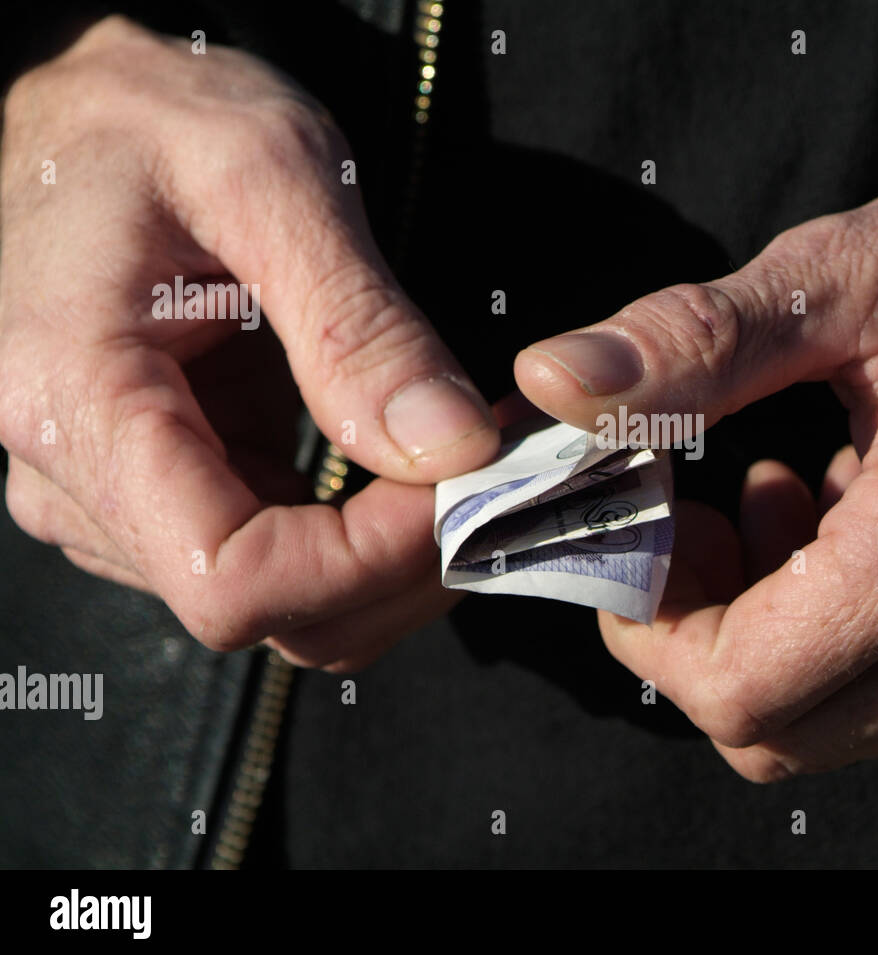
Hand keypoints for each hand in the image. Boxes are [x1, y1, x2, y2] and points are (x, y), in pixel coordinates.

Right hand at [0, 17, 497, 670]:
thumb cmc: (156, 119)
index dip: (366, 561)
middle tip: (496, 473)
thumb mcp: (270, 178)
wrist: (88, 116)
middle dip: (402, 564)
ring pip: (285, 604)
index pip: (233, 580)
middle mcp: (78, 480)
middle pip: (269, 612)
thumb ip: (358, 326)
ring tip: (467, 457)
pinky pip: (282, 561)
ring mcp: (117, 498)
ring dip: (395, 556)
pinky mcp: (167, 490)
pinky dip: (366, 534)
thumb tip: (448, 449)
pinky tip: (415, 463)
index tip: (461, 486)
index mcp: (79, 402)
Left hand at [515, 150, 877, 778]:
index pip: (746, 684)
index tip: (640, 544)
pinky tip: (845, 532)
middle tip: (702, 517)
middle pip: (775, 728)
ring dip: (766, 634)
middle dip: (699, 634)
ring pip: (827, 728)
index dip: (652, 633)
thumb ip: (697, 343)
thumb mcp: (844, 274)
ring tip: (783, 503)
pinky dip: (835, 643)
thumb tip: (552, 384)